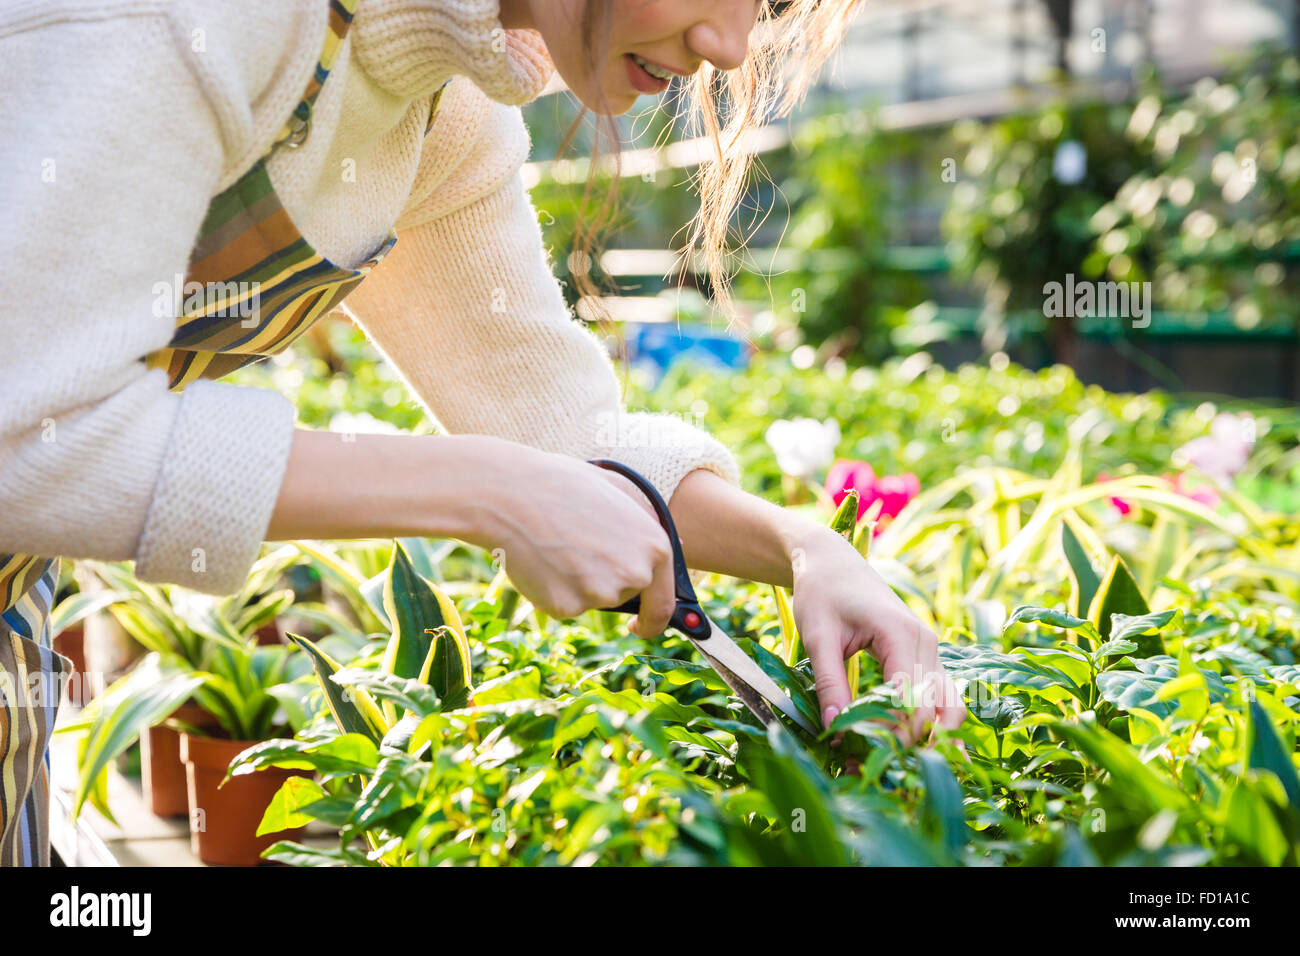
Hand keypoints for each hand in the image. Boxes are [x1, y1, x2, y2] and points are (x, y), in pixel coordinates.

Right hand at [480, 447, 675, 630]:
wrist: (511, 493)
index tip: (638, 623)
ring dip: (576, 584)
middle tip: (575, 551)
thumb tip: (677, 547)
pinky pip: (563, 606)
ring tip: (556, 545)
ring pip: (591, 600)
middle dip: (604, 584)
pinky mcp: (567, 606)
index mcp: (655, 546)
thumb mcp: (618, 491)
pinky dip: (551, 590)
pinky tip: (540, 559)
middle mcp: (635, 573)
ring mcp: (601, 593)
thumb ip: (649, 522)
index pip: (663, 602)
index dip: (651, 619)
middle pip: (623, 598)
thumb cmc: (562, 484)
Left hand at [789, 527, 965, 745]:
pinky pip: (941, 695)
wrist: (832, 562)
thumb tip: (836, 729)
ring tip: (892, 760)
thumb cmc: (821, 593)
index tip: (856, 754)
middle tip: (868, 764)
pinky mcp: (926, 655)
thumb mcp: (818, 636)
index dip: (888, 733)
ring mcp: (931, 649)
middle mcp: (926, 642)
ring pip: (948, 706)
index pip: (909, 700)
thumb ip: (829, 682)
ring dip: (926, 736)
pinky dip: (929, 722)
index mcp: (900, 634)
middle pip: (934, 709)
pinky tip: (909, 743)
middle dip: (905, 741)